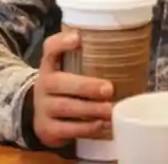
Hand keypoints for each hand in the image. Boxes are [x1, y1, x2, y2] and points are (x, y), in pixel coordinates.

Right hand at [31, 31, 113, 147]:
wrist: (41, 115)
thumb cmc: (65, 89)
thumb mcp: (69, 71)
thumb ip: (87, 59)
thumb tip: (127, 49)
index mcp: (50, 66)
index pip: (50, 48)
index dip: (61, 43)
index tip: (77, 39)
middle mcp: (43, 85)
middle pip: (59, 82)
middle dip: (86, 86)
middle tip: (109, 89)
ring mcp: (43, 108)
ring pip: (64, 107)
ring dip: (90, 109)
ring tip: (110, 110)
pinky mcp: (48, 130)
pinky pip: (67, 130)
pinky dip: (87, 129)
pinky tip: (102, 125)